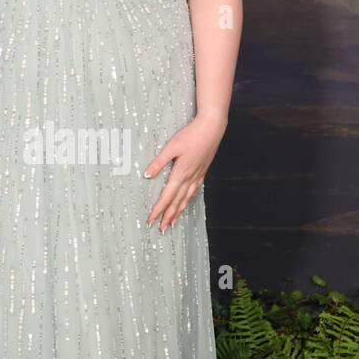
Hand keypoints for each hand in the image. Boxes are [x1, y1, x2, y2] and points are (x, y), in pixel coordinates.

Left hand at [145, 114, 227, 232]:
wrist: (212, 128)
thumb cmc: (191, 135)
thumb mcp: (171, 147)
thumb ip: (159, 162)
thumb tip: (146, 175)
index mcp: (180, 174)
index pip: (166, 197)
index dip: (158, 210)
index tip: (150, 221)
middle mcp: (190, 178)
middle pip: (177, 202)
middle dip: (168, 217)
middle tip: (161, 229)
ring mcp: (197, 176)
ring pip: (187, 199)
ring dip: (179, 212)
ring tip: (172, 223)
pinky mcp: (202, 172)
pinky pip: (194, 191)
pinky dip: (189, 201)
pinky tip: (186, 203)